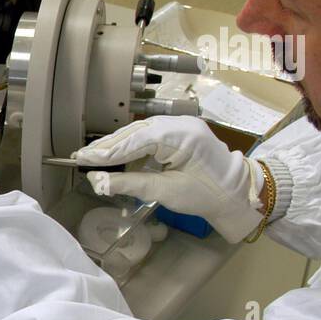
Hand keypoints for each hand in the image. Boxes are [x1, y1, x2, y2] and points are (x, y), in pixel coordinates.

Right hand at [72, 116, 264, 242]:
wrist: (238, 193)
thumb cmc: (207, 195)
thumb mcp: (166, 192)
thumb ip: (130, 184)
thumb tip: (98, 182)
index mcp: (182, 136)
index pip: (136, 141)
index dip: (107, 151)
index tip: (83, 159)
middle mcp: (181, 124)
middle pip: (135, 132)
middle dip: (108, 146)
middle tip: (82, 156)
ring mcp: (182, 126)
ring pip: (141, 132)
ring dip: (118, 145)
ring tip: (94, 156)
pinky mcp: (181, 132)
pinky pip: (151, 136)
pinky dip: (132, 146)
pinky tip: (116, 154)